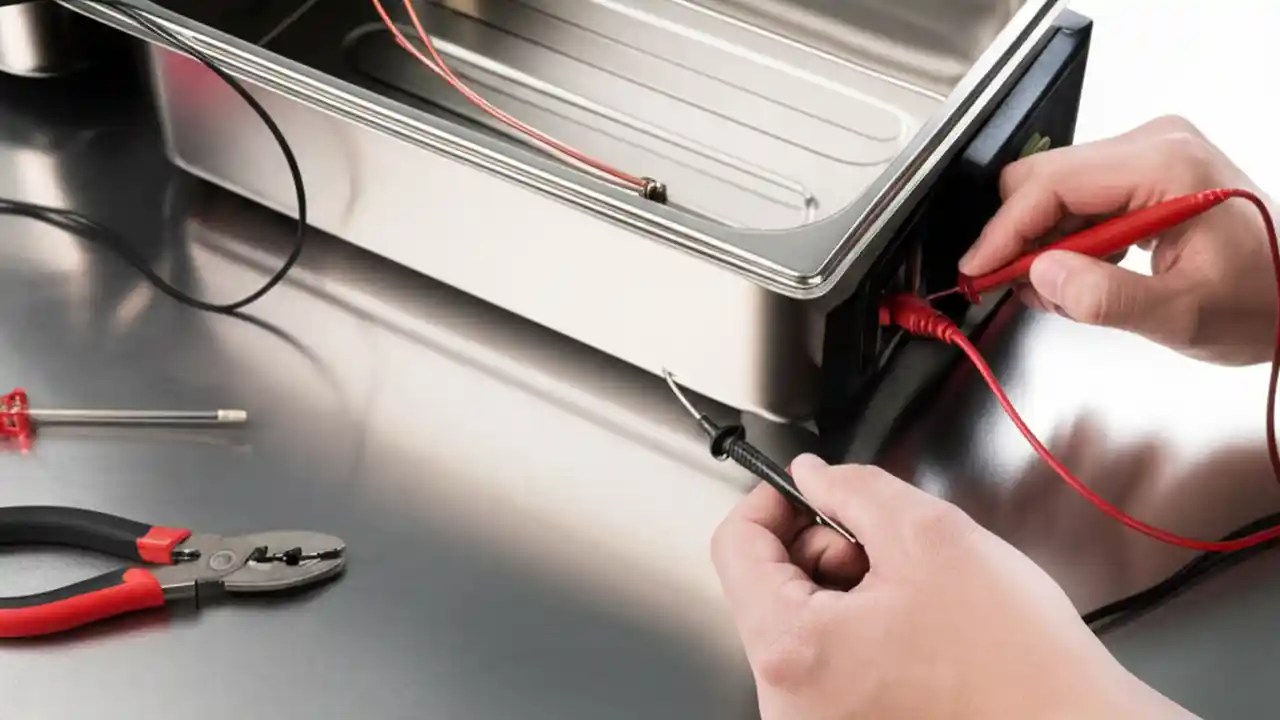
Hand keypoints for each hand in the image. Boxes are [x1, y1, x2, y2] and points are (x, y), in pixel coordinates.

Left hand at [711, 455, 1195, 718]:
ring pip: (799, 624)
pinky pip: (826, 663)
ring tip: (912, 594)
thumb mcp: (930, 536)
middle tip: (882, 547)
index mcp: (792, 652)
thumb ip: (854, 489)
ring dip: (844, 589)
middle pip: (764, 589)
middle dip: (820, 549)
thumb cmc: (1018, 665)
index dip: (770, 501)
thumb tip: (814, 476)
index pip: (733, 548)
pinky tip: (915, 630)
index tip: (805, 489)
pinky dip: (858, 630)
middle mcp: (789, 704)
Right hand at [960, 115, 1276, 365]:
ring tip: (1059, 293)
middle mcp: (1153, 145)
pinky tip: (1078, 275)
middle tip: (1012, 288)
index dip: (1004, 231)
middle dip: (1018, 238)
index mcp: (1165, 165)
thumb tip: (1039, 275)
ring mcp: (1146, 154)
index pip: (1050, 184)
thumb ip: (1106, 298)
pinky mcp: (1140, 172)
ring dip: (1040, 244)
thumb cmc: (1260, 300)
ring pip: (1051, 190)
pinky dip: (1062, 240)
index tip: (977, 271)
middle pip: (1041, 179)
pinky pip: (1075, 198)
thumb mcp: (1183, 315)